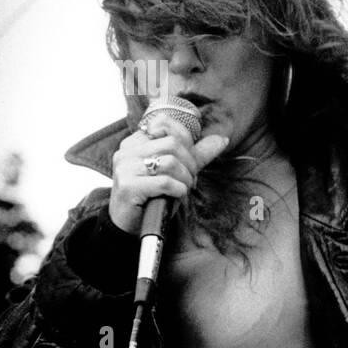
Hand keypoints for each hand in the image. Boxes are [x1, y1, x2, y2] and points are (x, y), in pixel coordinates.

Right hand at [108, 112, 228, 234]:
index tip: (188, 160)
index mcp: (135, 142)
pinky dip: (179, 190)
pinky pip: (165, 182)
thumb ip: (196, 154)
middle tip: (190, 179)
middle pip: (172, 143)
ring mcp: (125, 168)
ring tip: (183, 188)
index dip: (186, 141)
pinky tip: (176, 195)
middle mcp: (127, 151)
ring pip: (170, 162)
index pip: (164, 123)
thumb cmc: (153, 196)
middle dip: (190, 162)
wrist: (130, 224)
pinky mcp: (128, 186)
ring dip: (186, 178)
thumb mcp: (176, 172)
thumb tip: (222, 139)